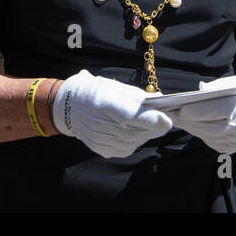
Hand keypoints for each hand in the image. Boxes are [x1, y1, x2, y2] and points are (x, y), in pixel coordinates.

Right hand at [51, 69, 174, 157]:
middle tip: (167, 119)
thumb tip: (161, 102)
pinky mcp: (101, 149)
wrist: (67, 106)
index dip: (149, 119)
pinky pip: (126, 148)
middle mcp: (99, 124)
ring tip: (149, 123)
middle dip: (154, 127)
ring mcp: (99, 140)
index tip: (168, 120)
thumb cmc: (94, 91)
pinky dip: (135, 140)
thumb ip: (137, 96)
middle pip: (135, 131)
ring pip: (133, 142)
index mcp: (102, 103)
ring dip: (146, 134)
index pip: (129, 114)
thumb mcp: (113, 86)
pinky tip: (133, 131)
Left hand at [172, 71, 235, 153]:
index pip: (217, 110)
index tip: (179, 109)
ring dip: (192, 128)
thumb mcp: (230, 83)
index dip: (197, 111)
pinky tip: (191, 126)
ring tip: (177, 120)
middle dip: (189, 121)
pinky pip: (214, 142)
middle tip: (171, 115)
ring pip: (210, 136)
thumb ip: (212, 90)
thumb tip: (190, 99)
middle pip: (211, 126)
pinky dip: (201, 134)